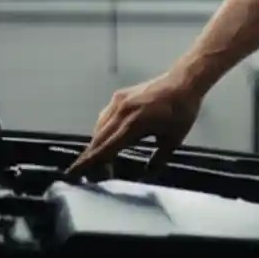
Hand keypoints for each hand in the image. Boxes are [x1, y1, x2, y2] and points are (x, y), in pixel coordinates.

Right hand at [65, 73, 202, 179]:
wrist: (184, 81)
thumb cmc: (182, 111)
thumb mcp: (174, 139)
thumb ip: (158, 158)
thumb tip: (148, 175)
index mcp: (134, 124)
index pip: (105, 148)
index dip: (89, 163)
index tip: (74, 174)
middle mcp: (121, 112)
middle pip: (98, 140)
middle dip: (92, 159)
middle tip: (94, 176)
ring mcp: (118, 102)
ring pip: (99, 128)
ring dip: (97, 146)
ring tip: (104, 162)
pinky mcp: (120, 96)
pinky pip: (104, 116)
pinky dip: (103, 131)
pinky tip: (109, 139)